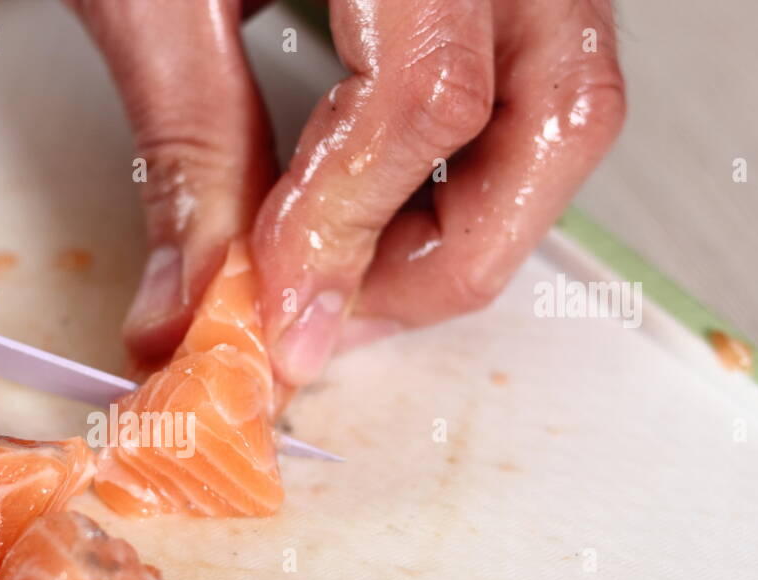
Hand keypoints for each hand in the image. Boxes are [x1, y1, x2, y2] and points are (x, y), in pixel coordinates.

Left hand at [69, 0, 624, 386]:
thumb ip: (190, 150)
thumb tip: (199, 298)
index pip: (424, 93)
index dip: (347, 229)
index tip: (278, 312)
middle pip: (555, 116)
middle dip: (447, 255)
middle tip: (336, 316)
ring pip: (567, 110)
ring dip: (471, 226)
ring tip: (352, 273)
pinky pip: (536, 84)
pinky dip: (469, 173)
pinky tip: (383, 209)